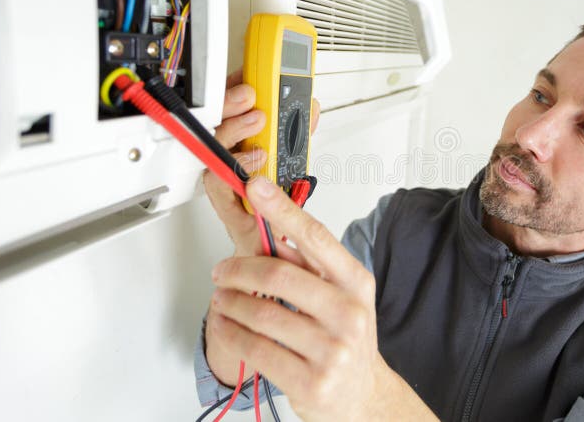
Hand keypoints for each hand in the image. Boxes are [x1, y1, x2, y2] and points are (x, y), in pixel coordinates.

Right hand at [204, 71, 319, 256]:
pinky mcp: (230, 211)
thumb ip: (298, 136)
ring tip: (257, 121)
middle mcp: (230, 169)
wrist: (278, 265)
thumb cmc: (278, 216)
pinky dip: (235, 171)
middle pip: (215, 130)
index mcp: (243, 152)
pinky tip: (255, 160)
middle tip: (248, 94)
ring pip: (212, 155)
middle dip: (228, 106)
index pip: (229, 114)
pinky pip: (220, 189)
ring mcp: (228, 189)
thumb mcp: (292, 165)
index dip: (231, 92)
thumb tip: (311, 107)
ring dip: (231, 132)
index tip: (244, 75)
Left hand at [208, 178, 437, 420]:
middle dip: (238, 269)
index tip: (256, 188)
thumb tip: (271, 227)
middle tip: (221, 270)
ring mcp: (331, 350)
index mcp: (356, 282)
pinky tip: (226, 324)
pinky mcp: (310, 380)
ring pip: (262, 314)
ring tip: (221, 298)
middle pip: (278, 276)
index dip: (282, 210)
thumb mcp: (341, 295)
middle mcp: (348, 313)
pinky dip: (231, 332)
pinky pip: (256, 349)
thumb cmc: (346, 338)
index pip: (315, 237)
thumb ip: (310, 265)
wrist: (362, 395)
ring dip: (229, 303)